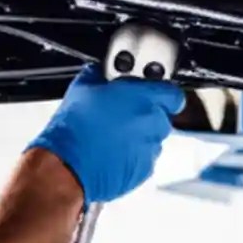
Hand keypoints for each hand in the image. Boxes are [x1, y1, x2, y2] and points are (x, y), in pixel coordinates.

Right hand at [29, 64, 184, 204]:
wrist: (68, 166)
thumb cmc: (76, 129)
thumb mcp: (82, 88)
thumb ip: (98, 75)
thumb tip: (98, 72)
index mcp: (146, 99)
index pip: (174, 94)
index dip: (163, 92)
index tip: (150, 92)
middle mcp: (154, 124)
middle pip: (163, 116)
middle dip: (146, 113)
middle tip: (124, 112)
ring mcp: (151, 149)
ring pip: (153, 137)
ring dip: (139, 134)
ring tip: (113, 133)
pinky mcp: (144, 170)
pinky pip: (144, 157)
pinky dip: (133, 153)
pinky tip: (111, 150)